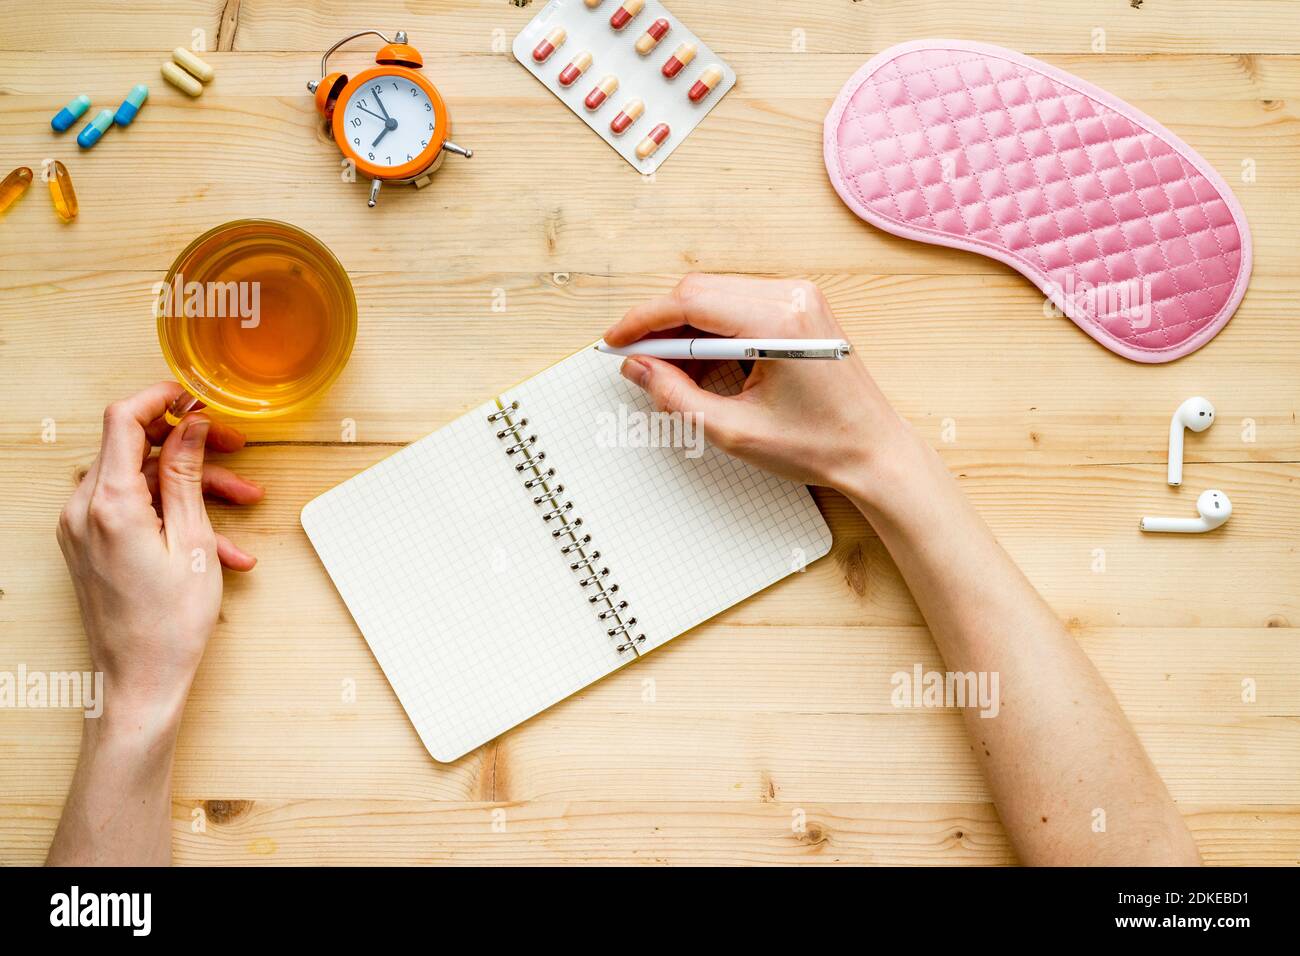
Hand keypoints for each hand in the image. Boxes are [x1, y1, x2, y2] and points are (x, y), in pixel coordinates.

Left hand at [56, 382, 262, 730]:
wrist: (139, 683)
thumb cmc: (169, 624)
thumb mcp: (193, 540)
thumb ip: (186, 474)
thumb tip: (190, 425)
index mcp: (109, 503)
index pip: (123, 420)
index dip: (162, 399)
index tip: (198, 397)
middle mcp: (83, 510)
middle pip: (136, 450)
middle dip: (190, 447)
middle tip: (236, 450)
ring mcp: (82, 529)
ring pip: (141, 482)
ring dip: (192, 486)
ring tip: (244, 505)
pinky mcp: (90, 546)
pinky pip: (133, 511)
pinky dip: (175, 516)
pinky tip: (222, 548)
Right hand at [604, 274, 920, 497]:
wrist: (874, 451)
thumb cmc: (819, 445)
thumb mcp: (735, 430)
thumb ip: (675, 395)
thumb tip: (636, 368)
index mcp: (777, 322)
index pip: (689, 303)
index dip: (643, 321)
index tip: (614, 342)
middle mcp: (791, 296)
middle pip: (700, 290)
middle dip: (660, 323)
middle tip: (634, 359)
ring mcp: (800, 297)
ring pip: (717, 293)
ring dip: (685, 324)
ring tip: (666, 366)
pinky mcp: (803, 306)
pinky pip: (741, 302)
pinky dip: (712, 325)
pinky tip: (700, 359)